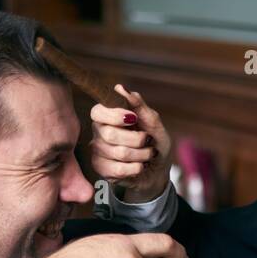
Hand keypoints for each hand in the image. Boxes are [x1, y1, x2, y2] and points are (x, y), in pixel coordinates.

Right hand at [89, 84, 172, 202]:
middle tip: (148, 141)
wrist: (159, 170)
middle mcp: (99, 133)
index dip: (115, 116)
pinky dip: (136, 168)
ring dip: (142, 155)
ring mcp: (98, 152)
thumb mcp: (153, 123)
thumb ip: (138, 105)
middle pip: (110, 134)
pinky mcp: (102, 170)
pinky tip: (140, 167)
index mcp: (108, 117)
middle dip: (137, 139)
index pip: (97, 112)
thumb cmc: (155, 143)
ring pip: (119, 153)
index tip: (134, 119)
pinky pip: (118, 170)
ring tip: (148, 155)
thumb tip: (120, 88)